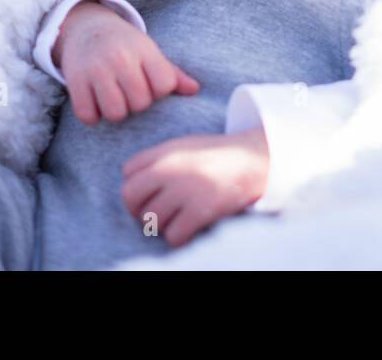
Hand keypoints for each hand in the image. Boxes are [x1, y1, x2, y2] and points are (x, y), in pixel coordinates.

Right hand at [53, 0, 199, 124]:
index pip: (164, 85)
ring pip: (115, 113)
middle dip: (138, 103)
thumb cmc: (125, 45)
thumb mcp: (149, 51)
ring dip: (116, 112)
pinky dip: (92, 115)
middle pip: (140, 103)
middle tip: (130, 92)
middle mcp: (120, 59)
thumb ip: (172, 73)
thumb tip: (195, 90)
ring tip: (115, 98)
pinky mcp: (75, 81)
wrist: (86, 27)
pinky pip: (88, 116)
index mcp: (143, 50)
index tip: (151, 84)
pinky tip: (96, 102)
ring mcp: (95, 70)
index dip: (160, 91)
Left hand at [119, 128, 270, 247]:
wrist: (254, 160)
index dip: (136, 185)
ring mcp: (185, 190)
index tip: (150, 191)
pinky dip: (179, 236)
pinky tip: (190, 227)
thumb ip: (156, 159)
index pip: (127, 172)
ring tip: (178, 217)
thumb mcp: (184, 146)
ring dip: (161, 224)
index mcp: (165, 151)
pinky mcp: (200, 211)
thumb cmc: (216, 156)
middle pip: (130, 197)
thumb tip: (128, 182)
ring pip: (151, 220)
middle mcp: (170, 169)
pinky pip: (173, 235)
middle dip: (139, 208)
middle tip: (156, 211)